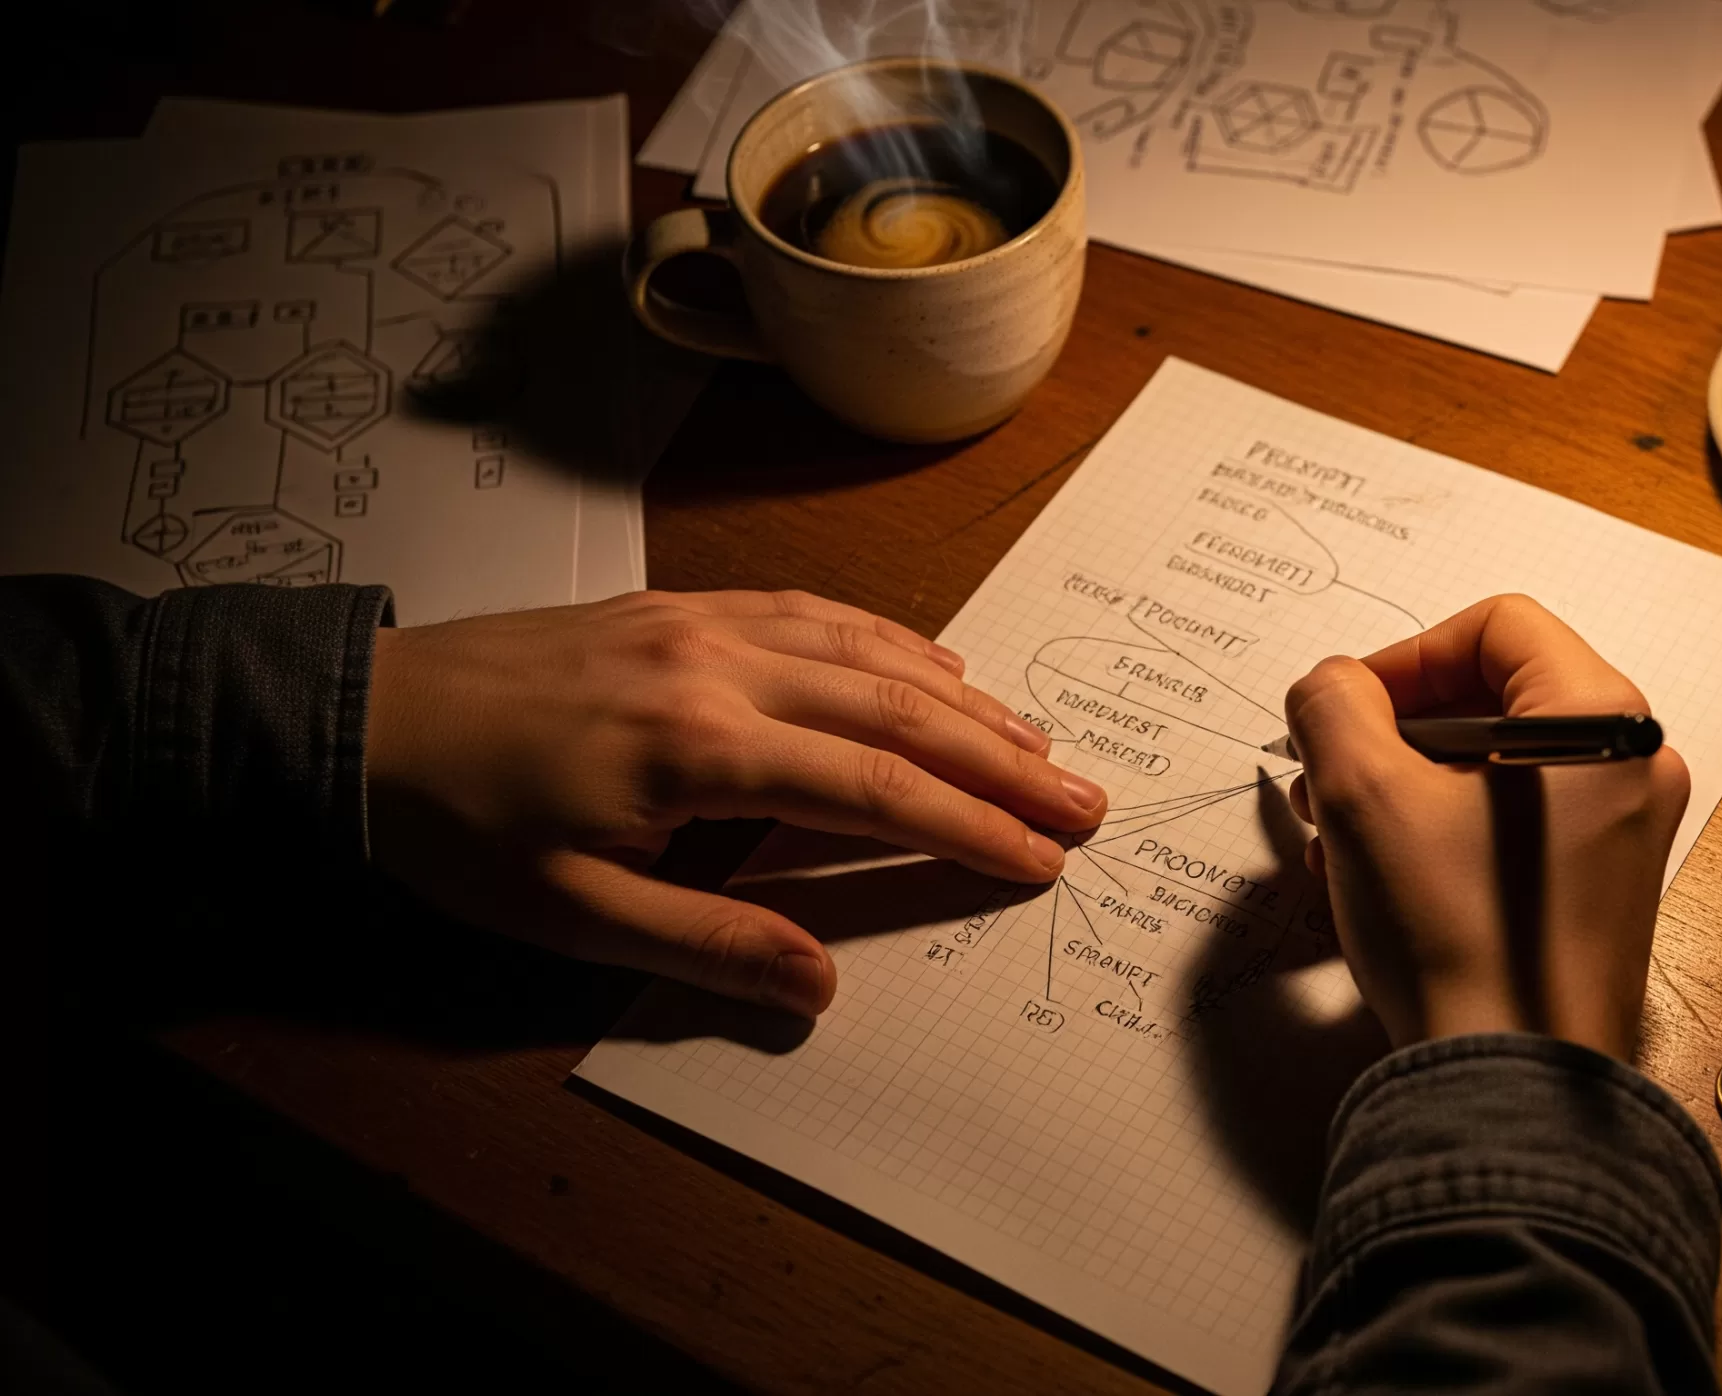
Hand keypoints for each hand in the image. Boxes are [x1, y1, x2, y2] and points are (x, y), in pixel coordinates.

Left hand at [366, 590, 1105, 1014]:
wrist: (362, 713)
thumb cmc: (457, 828)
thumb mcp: (566, 915)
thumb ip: (702, 945)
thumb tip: (820, 984)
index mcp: (697, 749)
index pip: (873, 789)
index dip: (968, 828)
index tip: (1042, 859)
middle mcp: (720, 665)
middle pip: (898, 708)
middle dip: (1004, 760)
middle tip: (1088, 799)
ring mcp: (705, 622)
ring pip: (870, 650)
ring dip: (967, 697)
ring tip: (1040, 743)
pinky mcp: (684, 605)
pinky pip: (819, 613)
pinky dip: (895, 642)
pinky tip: (936, 666)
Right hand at [1282, 595, 1689, 1060]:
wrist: (1510, 1085)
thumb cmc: (1461, 940)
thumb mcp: (1365, 796)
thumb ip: (1333, 706)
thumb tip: (1330, 686)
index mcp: (1601, 720)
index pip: (1498, 625)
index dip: (1404, 655)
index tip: (1346, 709)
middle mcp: (1630, 768)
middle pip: (1495, 694)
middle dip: (1392, 731)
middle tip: (1328, 778)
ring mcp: (1621, 835)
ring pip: (1493, 767)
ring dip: (1402, 787)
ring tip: (1338, 839)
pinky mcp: (1596, 892)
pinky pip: (1510, 827)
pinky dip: (1439, 833)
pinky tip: (1375, 882)